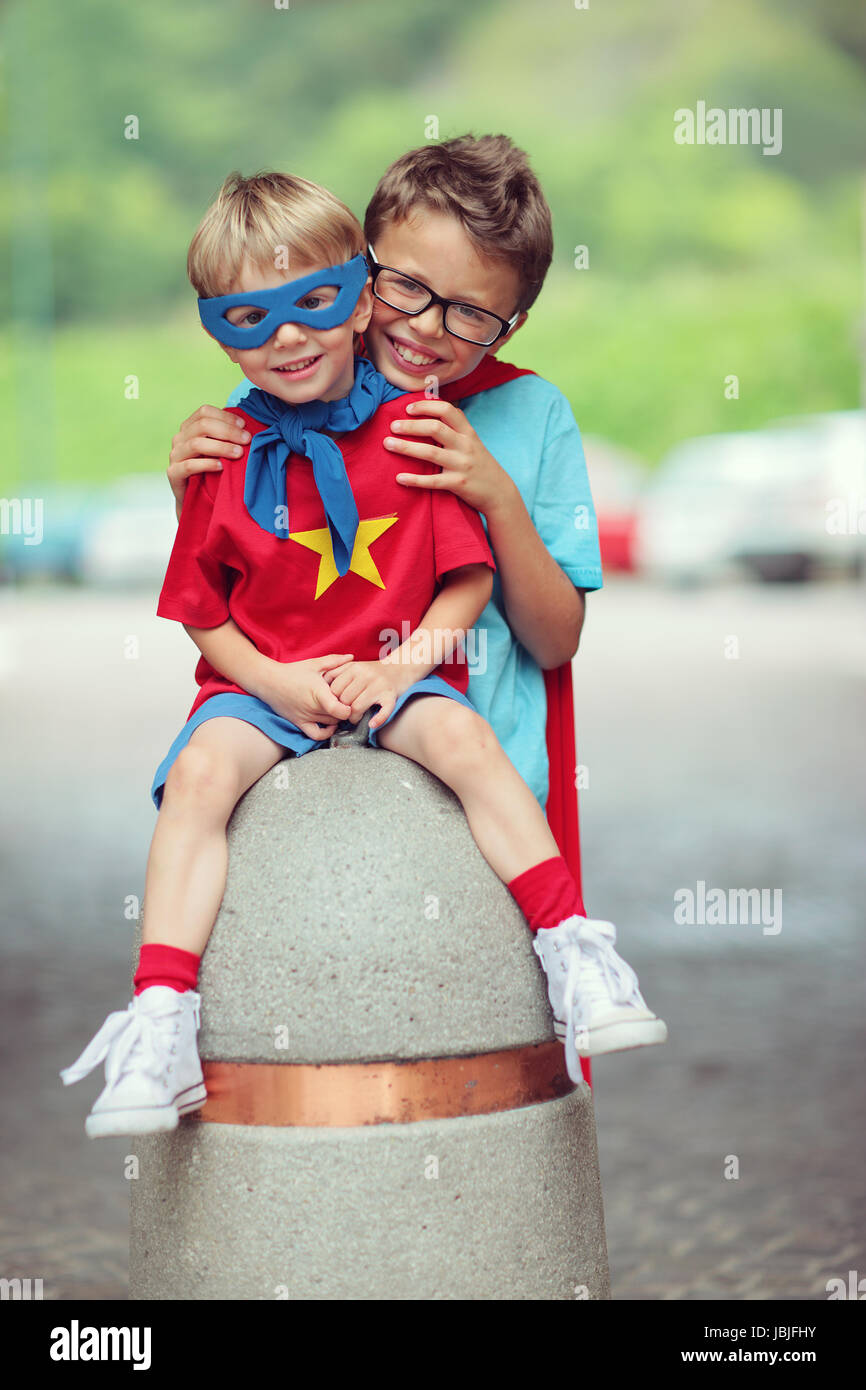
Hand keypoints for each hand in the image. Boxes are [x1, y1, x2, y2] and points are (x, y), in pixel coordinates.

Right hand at [168, 406, 250, 518]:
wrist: (197, 500)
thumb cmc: (212, 471)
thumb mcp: (220, 450)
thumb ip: (227, 436)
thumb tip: (249, 426)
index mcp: (190, 427)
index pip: (204, 412)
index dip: (226, 416)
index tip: (244, 426)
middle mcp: (180, 438)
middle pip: (202, 425)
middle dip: (228, 431)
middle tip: (246, 440)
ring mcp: (175, 455)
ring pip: (196, 444)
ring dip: (221, 447)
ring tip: (239, 453)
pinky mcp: (173, 473)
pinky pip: (189, 465)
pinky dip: (207, 464)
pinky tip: (221, 467)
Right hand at [258, 653, 356, 739]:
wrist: (269, 681)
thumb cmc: (293, 671)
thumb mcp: (315, 664)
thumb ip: (334, 661)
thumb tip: (352, 657)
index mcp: (319, 693)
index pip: (340, 710)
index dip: (349, 708)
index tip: (351, 701)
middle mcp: (313, 708)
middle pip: (339, 717)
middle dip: (346, 711)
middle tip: (347, 702)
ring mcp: (306, 717)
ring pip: (331, 724)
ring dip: (337, 718)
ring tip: (338, 709)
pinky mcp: (299, 723)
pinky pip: (316, 735)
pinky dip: (326, 733)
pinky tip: (330, 725)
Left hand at [323, 659, 412, 730]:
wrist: (401, 667)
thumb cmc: (374, 671)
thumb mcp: (355, 666)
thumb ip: (338, 672)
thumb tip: (322, 687)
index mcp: (354, 667)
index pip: (334, 689)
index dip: (333, 701)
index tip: (337, 705)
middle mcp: (365, 674)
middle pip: (344, 700)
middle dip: (343, 710)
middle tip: (346, 714)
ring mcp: (379, 685)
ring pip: (357, 708)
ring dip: (355, 718)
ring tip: (356, 718)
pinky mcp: (391, 695)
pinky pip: (383, 712)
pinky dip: (377, 720)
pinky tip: (372, 724)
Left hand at [382, 398, 514, 518]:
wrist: (499, 493)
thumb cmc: (480, 465)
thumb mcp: (472, 442)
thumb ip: (455, 428)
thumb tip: (429, 410)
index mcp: (468, 433)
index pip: (447, 410)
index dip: (426, 407)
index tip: (408, 408)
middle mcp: (465, 446)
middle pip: (435, 428)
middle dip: (411, 425)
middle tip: (392, 426)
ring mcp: (461, 465)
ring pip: (431, 453)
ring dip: (406, 447)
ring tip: (387, 444)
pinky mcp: (458, 484)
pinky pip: (433, 481)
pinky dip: (415, 480)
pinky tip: (399, 478)